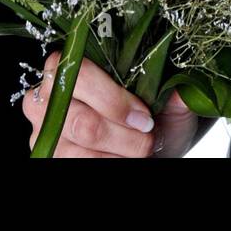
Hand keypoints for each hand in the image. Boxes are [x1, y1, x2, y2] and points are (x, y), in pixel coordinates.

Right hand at [22, 54, 200, 157]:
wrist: (147, 142)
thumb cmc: (149, 113)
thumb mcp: (166, 99)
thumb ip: (173, 90)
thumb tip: (183, 89)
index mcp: (68, 63)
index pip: (80, 75)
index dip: (114, 100)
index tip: (145, 116)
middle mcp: (47, 95)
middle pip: (82, 122)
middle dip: (124, 136)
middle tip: (148, 138)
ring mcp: (46, 131)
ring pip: (83, 153)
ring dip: (121, 155)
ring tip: (141, 149)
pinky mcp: (50, 157)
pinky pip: (80, 167)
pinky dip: (111, 165)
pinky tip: (123, 159)